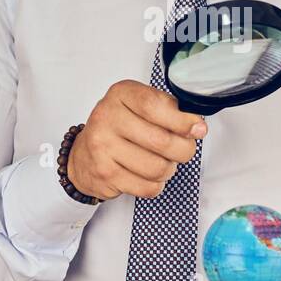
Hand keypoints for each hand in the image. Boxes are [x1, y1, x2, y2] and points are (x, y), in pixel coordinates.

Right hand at [66, 79, 206, 200]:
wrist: (83, 156)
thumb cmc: (119, 128)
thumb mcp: (139, 106)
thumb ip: (168, 110)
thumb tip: (197, 127)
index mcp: (120, 94)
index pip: (155, 105)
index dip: (182, 120)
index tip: (198, 129)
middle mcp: (107, 117)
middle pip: (161, 140)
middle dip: (184, 150)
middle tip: (184, 150)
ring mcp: (103, 147)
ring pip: (157, 167)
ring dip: (169, 169)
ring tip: (163, 163)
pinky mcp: (105, 174)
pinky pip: (147, 187)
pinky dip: (156, 185)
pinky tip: (148, 176)